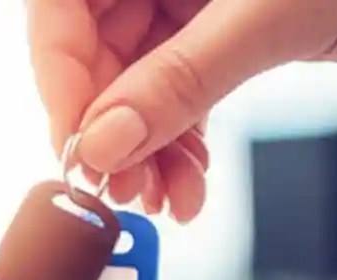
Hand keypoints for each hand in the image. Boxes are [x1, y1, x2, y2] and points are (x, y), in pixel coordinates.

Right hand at [27, 0, 336, 221]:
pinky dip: (182, 140)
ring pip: (139, 77)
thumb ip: (182, 80)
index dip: (59, 72)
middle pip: (97, 45)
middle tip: (123, 194)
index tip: (77, 144)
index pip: (63, 1)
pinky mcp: (234, 30)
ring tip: (166, 202)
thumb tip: (100, 144)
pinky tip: (192, 186)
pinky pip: (182, 89)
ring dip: (146, 147)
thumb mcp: (277, 22)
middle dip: (109, 127)